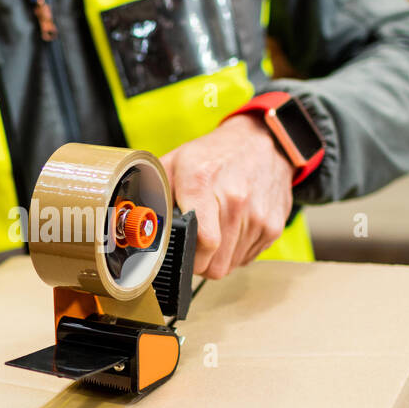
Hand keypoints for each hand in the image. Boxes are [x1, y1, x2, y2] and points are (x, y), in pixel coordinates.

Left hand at [161, 114, 294, 278]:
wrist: (262, 141)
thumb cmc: (214, 155)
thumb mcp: (176, 162)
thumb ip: (154, 193)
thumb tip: (134, 223)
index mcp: (203, 183)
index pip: (203, 243)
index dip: (188, 258)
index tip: (181, 253)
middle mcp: (235, 200)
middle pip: (216, 264)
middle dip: (200, 263)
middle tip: (193, 246)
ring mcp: (258, 216)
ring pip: (230, 265)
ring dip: (218, 258)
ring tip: (214, 232)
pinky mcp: (274, 227)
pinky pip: (247, 259)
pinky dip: (236, 252)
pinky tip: (231, 230)